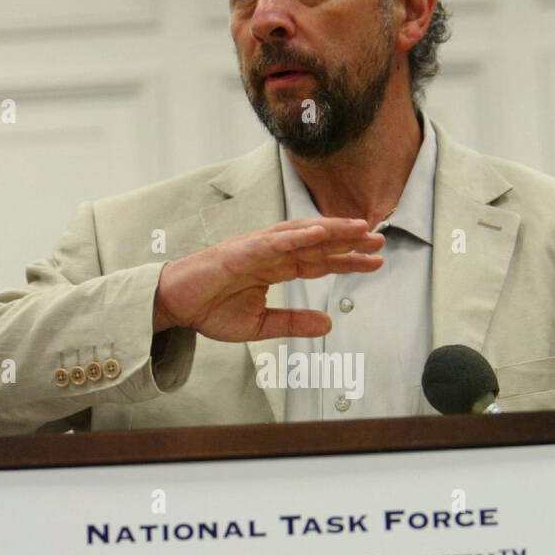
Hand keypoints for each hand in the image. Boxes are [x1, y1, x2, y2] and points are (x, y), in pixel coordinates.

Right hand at [152, 217, 383, 342]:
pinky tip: (320, 232)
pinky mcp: (240, 251)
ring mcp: (256, 248)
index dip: (348, 260)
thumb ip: (294, 323)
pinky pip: (273, 241)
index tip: (375, 261)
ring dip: (331, 230)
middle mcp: (270, 252)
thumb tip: (328, 325)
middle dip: (349, 241)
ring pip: (301, 234)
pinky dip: (297, 235)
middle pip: (318, 243)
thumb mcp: (260, 325)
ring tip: (359, 229)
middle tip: (380, 239)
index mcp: (276, 268)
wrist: (174, 305)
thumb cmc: (210, 309)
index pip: (319, 261)